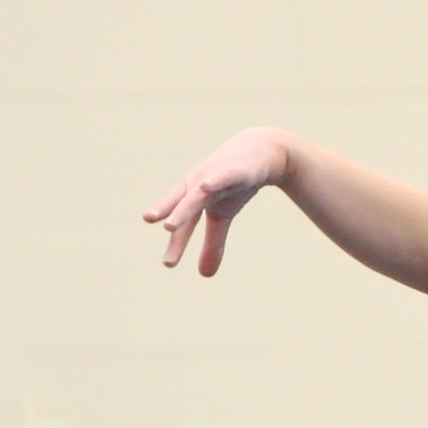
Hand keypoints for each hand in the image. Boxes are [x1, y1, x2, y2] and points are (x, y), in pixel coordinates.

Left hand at [142, 127, 292, 275]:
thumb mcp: (223, 216)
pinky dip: (214, 181)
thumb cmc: (233, 184)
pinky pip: (223, 175)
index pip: (182, 220)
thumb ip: (211, 244)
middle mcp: (198, 185)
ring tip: (171, 224)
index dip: (174, 238)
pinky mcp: (236, 170)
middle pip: (185, 207)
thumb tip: (204, 276)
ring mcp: (215, 176)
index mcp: (192, 197)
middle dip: (175, 221)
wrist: (261, 152)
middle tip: (167, 243)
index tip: (168, 261)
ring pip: (198, 194)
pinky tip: (205, 186)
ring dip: (184, 207)